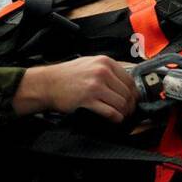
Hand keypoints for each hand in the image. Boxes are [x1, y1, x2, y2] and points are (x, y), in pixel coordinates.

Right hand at [12, 55, 138, 121]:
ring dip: (123, 112)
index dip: (134, 92)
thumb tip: (128, 78)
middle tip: (128, 111)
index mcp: (105, 62)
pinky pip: (110, 112)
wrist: (47, 84)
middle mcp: (102, 72)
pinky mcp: (87, 100)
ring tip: (121, 115)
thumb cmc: (68, 74)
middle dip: (130, 104)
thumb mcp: (90, 63)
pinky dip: (115, 118)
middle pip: (127, 92)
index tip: (133, 99)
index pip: (129, 79)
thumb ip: (108, 68)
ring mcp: (95, 86)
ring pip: (121, 103)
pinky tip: (115, 119)